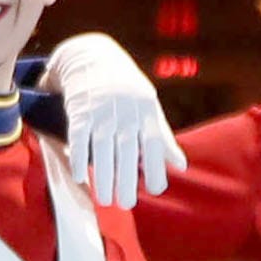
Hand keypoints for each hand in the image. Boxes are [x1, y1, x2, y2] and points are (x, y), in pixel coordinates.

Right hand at [36, 29, 179, 206]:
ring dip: (103, 175)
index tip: (154, 189)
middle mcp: (125, 111)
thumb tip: (181, 166)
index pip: (153, 143)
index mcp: (146, 110)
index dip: (155, 167)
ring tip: (105, 199)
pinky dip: (79, 157)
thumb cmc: (127, 89)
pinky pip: (79, 137)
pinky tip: (80, 176)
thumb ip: (163, 138)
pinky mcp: (79, 110)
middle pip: (126, 150)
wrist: (93, 56)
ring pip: (103, 147)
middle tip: (126, 203)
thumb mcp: (150, 107)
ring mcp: (102, 110)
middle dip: (126, 179)